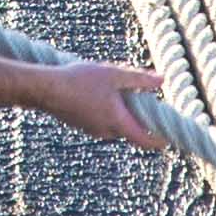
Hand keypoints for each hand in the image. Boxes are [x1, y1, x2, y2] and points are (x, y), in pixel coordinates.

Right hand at [29, 58, 164, 147]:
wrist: (44, 89)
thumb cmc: (79, 80)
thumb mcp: (114, 74)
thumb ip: (140, 79)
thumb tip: (162, 80)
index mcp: (118, 122)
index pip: (146, 141)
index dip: (161, 140)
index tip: (170, 136)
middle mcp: (106, 131)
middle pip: (131, 129)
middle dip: (139, 115)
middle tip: (143, 95)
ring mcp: (93, 130)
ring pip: (116, 123)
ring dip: (121, 110)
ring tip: (114, 86)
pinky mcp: (82, 125)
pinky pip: (102, 120)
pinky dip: (107, 109)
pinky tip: (96, 89)